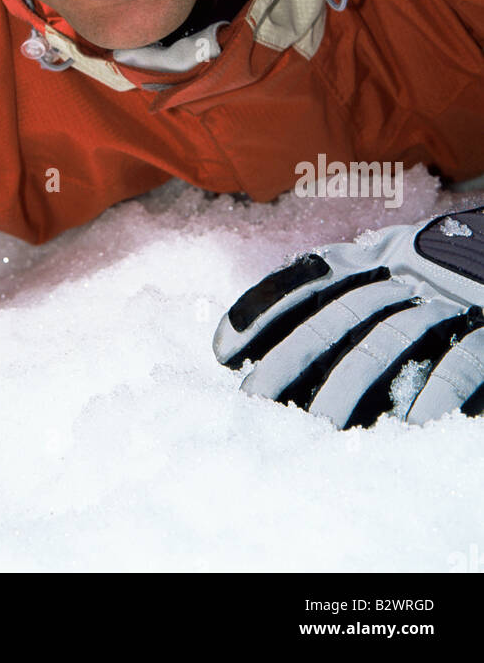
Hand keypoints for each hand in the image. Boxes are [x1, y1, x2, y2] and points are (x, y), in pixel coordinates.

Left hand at [213, 207, 483, 427]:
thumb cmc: (450, 273)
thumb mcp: (397, 267)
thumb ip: (343, 292)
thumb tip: (252, 343)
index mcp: (379, 252)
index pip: (311, 276)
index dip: (264, 308)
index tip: (222, 350)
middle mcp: (407, 268)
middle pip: (339, 313)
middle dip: (292, 358)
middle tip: (255, 403)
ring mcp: (449, 296)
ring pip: (390, 339)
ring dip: (352, 384)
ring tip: (320, 428)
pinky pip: (458, 362)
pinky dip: (432, 394)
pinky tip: (405, 428)